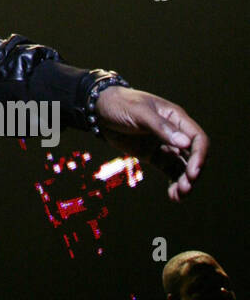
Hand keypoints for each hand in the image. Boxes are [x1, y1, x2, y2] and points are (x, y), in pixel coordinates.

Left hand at [95, 86, 207, 201]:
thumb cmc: (120, 104)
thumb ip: (161, 127)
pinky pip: (170, 171)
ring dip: (185, 182)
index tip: (193, 173)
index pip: (198, 139)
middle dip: (192, 173)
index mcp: (176, 118)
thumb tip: (185, 143)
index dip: (199, 156)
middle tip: (185, 188)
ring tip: (179, 196)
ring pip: (183, 167)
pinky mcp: (155, 156)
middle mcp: (175, 133)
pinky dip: (174, 183)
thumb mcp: (139, 112)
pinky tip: (173, 196)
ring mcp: (165, 145)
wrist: (99, 109)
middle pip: (193, 156)